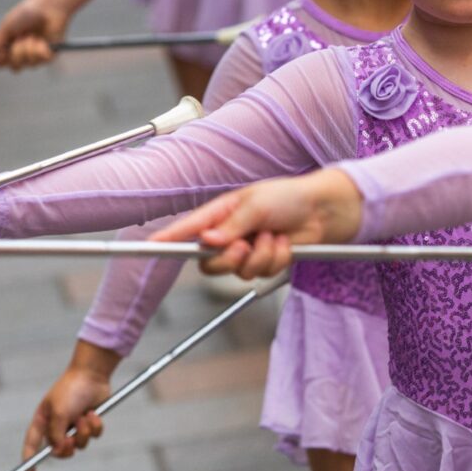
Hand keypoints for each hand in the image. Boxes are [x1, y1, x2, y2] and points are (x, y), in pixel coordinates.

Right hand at [0, 0, 68, 69]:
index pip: (0, 63)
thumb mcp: (7, 26)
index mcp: (9, 46)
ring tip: (32, 35)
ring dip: (28, 48)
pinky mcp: (49, 55)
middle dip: (16, 54)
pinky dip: (39, 49)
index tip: (2, 51)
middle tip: (20, 39)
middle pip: (14, 68)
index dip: (0, 60)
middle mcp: (22, 54)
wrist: (48, 7)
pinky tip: (42, 40)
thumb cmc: (26, 13)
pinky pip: (41, 61)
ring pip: (28, 64)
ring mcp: (36, 56)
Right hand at [21, 346, 117, 470]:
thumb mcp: (59, 413)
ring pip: (79, 444)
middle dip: (67, 448)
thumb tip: (59, 450)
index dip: (28, 461)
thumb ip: (57, 434)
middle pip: (59, 451)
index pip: (31, 444)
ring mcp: (74, 424)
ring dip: (84, 432)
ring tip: (85, 417)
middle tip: (71, 441)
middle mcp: (57, 425)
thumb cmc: (71, 390)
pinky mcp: (90, 422)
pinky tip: (94, 413)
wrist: (92, 375)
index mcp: (43, 420)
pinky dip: (95, 427)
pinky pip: (93, 436)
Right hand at [153, 168, 364, 279]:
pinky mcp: (263, 263)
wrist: (321, 211)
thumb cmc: (288, 197)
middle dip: (229, 259)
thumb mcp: (257, 205)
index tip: (150, 248)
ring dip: (260, 256)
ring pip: (238, 272)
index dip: (167, 240)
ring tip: (273, 235)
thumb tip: (208, 241)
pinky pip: (262, 273)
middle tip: (244, 245)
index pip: (187, 230)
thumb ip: (232, 225)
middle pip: (209, 264)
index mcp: (219, 214)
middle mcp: (228, 235)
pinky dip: (275, 259)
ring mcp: (245, 251)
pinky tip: (283, 242)